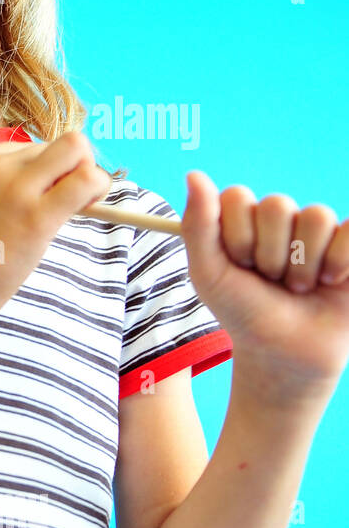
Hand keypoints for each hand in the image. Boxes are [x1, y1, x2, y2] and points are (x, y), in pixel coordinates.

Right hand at [0, 118, 112, 325]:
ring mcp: (19, 190)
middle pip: (62, 146)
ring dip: (90, 175)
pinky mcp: (38, 217)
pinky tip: (89, 206)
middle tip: (67, 201)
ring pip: (78, 152)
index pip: (37, 146)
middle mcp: (0, 167)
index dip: (51, 169)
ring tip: (78, 204)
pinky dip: (99, 187)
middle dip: (74, 170)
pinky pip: (87, 181)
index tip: (44, 194)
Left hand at [179, 170, 348, 391]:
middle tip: (269, 280)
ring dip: (303, 264)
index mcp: (241, 219)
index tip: (237, 265)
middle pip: (277, 205)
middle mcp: (279, 219)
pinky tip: (330, 282)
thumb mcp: (209, 273)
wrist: (285, 352)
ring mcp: (316, 230)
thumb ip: (198, 225)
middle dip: (269, 254)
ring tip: (297, 286)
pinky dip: (337, 262)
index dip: (236, 236)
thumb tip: (194, 175)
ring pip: (316, 217)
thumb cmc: (243, 312)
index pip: (236, 198)